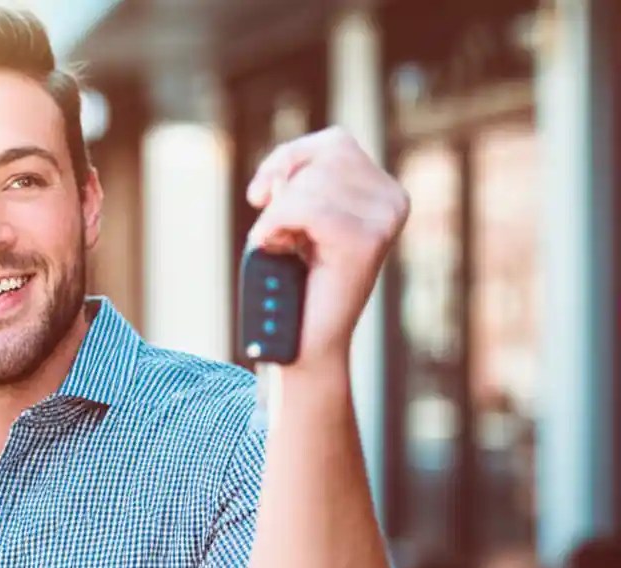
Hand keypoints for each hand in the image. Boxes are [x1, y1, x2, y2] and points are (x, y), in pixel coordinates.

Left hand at [246, 126, 408, 370]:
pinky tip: (276, 248)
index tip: (260, 194)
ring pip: (310, 183)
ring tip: (285, 247)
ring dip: (278, 215)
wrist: (304, 341)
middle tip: (281, 236)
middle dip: (282, 193)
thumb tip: (278, 179)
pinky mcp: (364, 242)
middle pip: (322, 158)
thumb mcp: (295, 216)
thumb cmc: (295, 281)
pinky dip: (276, 225)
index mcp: (383, 191)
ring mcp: (383, 221)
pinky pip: (304, 208)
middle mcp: (392, 202)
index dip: (288, 159)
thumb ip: (298, 180)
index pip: (334, 142)